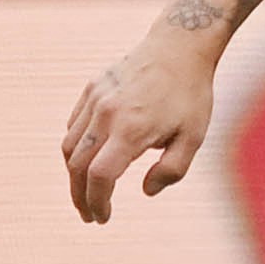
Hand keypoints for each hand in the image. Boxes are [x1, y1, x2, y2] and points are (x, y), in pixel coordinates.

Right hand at [60, 27, 219, 220]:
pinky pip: (74, 125)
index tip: (103, 218)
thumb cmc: (190, 94)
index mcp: (132, 129)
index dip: (97, 202)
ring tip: (85, 192)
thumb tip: (146, 191)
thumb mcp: (193, 137)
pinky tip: (88, 160)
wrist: (179, 45)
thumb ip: (172, 170)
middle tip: (89, 215)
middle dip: (80, 196)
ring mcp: (96, 98)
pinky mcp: (92, 88)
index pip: (100, 176)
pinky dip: (75, 147)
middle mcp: (107, 113)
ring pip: (70, 146)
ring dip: (74, 174)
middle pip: (78, 165)